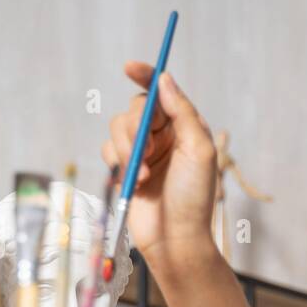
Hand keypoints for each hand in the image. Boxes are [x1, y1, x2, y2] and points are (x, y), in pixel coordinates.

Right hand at [100, 61, 218, 268]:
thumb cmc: (194, 198)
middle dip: (136, 129)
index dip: (146, 76)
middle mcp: (164, 135)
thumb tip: (164, 80)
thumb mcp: (198, 151)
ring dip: (127, 150)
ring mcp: (144, 151)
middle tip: (146, 152)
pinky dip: (118, 163)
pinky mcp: (126, 168)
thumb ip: (183, 112)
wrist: (175, 239)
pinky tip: (134, 183)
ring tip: (142, 175)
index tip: (129, 67)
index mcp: (186, 127)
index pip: (163, 92)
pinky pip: (108, 149)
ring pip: (117, 127)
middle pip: (135, 109)